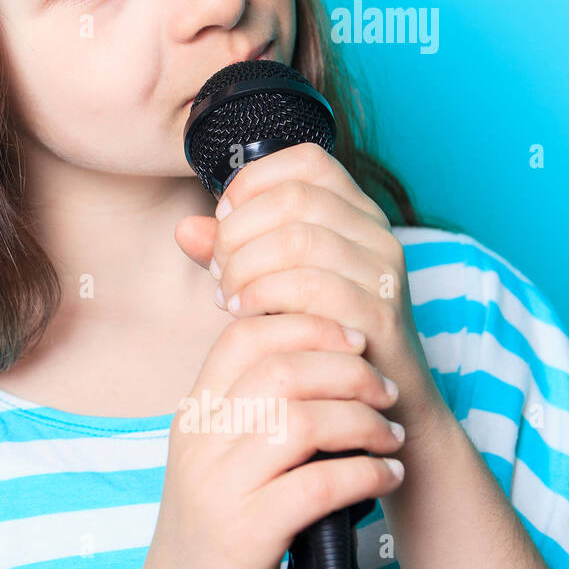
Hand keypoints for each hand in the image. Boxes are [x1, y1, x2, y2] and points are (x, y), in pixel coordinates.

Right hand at [135, 313, 405, 568]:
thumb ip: (249, 406)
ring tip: (391, 436)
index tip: (353, 341)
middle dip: (348, 372)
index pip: (243, 336)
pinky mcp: (245, 532)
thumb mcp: (217, 453)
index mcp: (195, 414)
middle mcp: (200, 442)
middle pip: (279, 371)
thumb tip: (319, 355)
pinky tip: (387, 476)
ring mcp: (218, 487)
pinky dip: (365, 475)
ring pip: (300, 422)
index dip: (306, 326)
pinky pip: (316, 486)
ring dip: (363, 423)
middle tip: (386, 390)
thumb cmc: (219, 518)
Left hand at [174, 142, 450, 436]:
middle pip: (293, 197)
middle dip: (238, 232)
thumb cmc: (317, 336)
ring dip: (245, 268)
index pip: (306, 160)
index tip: (225, 222)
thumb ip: (229, 253)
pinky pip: (311, 287)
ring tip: (227, 296)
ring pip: (299, 239)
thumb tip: (185, 230)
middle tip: (219, 270)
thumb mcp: (268, 284)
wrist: (380, 408)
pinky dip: (263, 296)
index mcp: (354, 212)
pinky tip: (244, 313)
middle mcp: (376, 233)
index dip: (252, 182)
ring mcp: (383, 273)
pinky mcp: (381, 315)